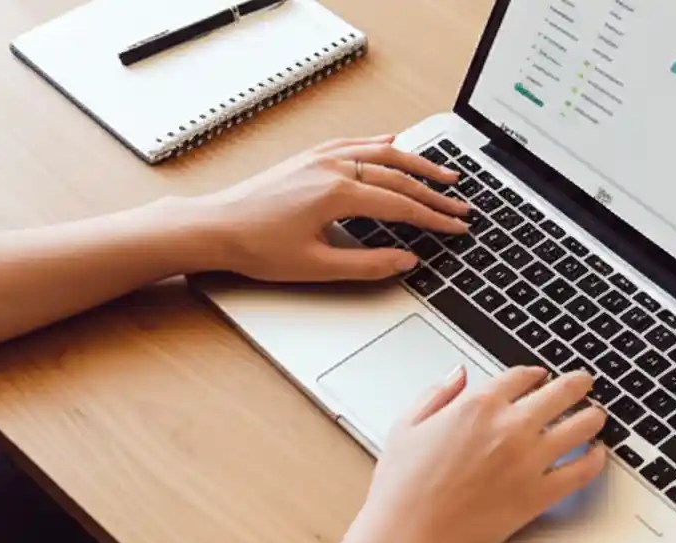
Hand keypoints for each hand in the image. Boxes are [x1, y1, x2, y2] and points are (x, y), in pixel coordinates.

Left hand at [194, 134, 469, 281]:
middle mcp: (332, 168)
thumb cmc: (256, 247)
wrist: (214, 227)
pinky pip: (355, 144)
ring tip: (443, 173)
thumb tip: (405, 260)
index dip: (434, 219)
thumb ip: (368, 264)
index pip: (401, 206)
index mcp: (337, 194)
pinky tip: (394, 144)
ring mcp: (320, 158)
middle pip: (398, 178)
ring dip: (416, 163)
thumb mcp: (317, 266)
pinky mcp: (309, 158)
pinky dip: (380, 145)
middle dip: (434, 194)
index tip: (457, 227)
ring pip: (381, 153)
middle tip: (461, 206)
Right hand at [355, 366, 608, 542]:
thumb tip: (458, 373)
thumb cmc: (402, 487)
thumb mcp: (407, 425)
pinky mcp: (539, 494)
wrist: (410, 535)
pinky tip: (597, 455)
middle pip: (561, 392)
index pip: (522, 376)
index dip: (536, 373)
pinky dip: (595, 460)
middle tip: (585, 383)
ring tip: (597, 416)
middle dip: (578, 384)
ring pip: (580, 426)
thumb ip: (437, 394)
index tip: (541, 376)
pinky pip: (582, 471)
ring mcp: (529, 460)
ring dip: (593, 416)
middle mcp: (510, 426)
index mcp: (477, 405)